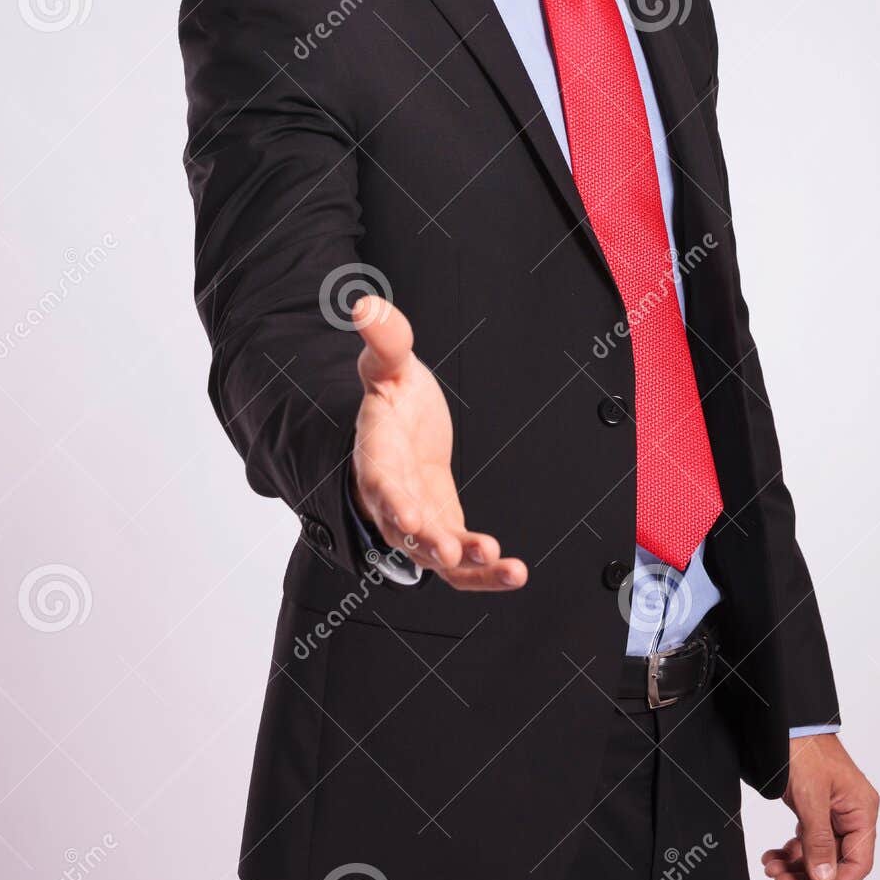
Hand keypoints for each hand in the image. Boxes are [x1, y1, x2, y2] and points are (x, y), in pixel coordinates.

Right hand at [350, 295, 528, 592]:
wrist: (403, 424)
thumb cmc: (392, 395)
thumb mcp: (389, 362)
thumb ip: (384, 338)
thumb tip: (365, 305)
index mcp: (375, 452)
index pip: (377, 479)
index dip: (390, 501)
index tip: (407, 518)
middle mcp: (391, 494)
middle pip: (402, 527)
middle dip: (426, 542)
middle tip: (453, 553)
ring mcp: (415, 518)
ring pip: (434, 554)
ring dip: (467, 566)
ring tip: (506, 567)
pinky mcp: (441, 531)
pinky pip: (459, 563)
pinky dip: (483, 573)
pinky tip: (514, 573)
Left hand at [760, 734, 878, 879]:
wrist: (782, 720)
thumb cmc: (803, 747)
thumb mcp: (811, 797)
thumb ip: (818, 840)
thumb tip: (824, 879)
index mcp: (862, 809)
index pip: (857, 862)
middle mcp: (851, 812)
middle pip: (836, 861)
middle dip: (808, 877)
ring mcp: (833, 810)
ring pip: (819, 853)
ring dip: (796, 865)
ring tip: (771, 868)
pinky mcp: (815, 807)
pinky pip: (807, 839)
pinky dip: (790, 850)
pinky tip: (773, 856)